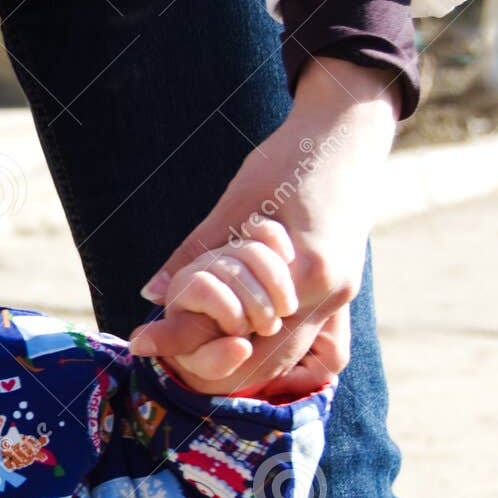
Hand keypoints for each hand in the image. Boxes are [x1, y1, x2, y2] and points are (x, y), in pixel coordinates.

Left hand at [128, 57, 398, 399]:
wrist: (346, 131)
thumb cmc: (288, 158)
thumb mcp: (234, 203)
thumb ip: (195, 252)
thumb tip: (151, 292)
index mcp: (308, 270)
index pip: (248, 332)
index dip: (199, 346)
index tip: (151, 344)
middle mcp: (332, 290)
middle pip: (275, 355)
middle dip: (226, 364)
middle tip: (174, 366)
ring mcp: (344, 290)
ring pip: (295, 350)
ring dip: (252, 357)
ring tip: (202, 358)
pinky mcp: (345, 284)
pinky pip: (312, 331)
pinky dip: (278, 341)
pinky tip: (243, 339)